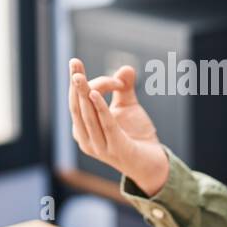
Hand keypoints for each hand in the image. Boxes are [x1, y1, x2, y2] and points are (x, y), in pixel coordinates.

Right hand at [68, 57, 168, 195]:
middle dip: (75, 84)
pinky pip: (105, 124)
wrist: (152, 164)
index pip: (78, 103)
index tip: (115, 78)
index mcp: (84, 130)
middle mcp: (86, 140)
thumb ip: (124, 89)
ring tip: (79, 76)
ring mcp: (99, 147)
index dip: (87, 84)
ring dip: (82, 93)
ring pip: (87, 115)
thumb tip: (126, 68)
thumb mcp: (127, 108)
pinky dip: (99, 108)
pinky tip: (94, 93)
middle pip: (77, 107)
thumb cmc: (136, 136)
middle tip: (74, 63)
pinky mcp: (115, 149)